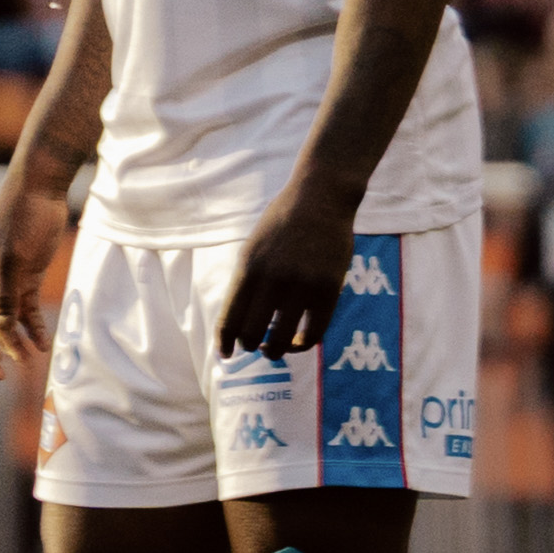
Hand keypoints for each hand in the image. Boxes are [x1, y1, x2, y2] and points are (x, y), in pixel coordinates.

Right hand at [0, 164, 70, 379]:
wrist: (42, 186)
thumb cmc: (21, 217)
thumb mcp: (12, 258)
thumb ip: (5, 294)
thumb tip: (1, 328)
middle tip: (8, 374)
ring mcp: (5, 278)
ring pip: (5, 319)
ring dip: (15, 341)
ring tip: (32, 358)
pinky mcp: (27, 274)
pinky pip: (26, 307)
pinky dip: (33, 325)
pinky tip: (43, 342)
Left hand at [218, 186, 364, 364]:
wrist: (322, 198)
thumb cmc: (283, 222)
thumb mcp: (253, 247)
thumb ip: (246, 282)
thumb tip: (239, 323)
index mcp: (248, 267)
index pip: (229, 319)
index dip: (224, 343)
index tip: (225, 354)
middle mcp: (273, 279)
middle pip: (252, 334)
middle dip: (249, 344)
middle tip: (255, 343)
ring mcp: (303, 285)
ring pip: (282, 340)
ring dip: (274, 350)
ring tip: (274, 347)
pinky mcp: (329, 289)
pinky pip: (314, 333)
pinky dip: (303, 345)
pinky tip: (299, 341)